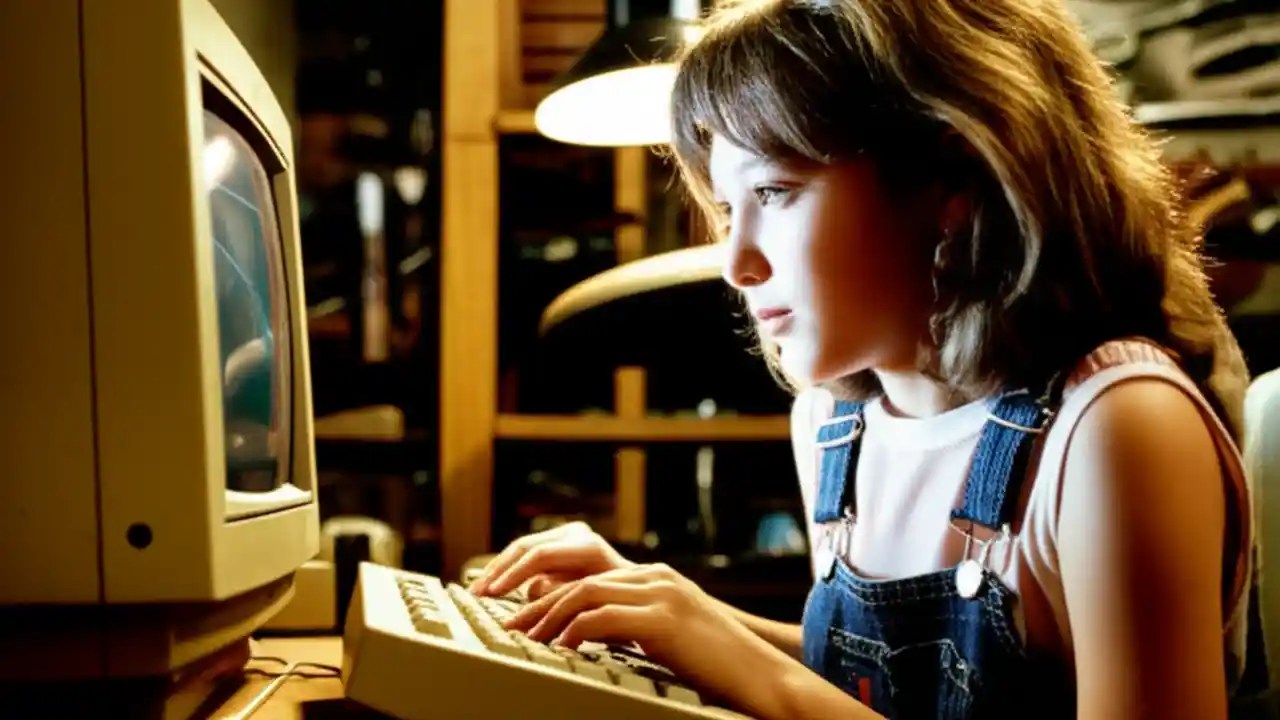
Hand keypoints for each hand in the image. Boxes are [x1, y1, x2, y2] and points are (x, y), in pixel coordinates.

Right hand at [469, 521, 632, 598]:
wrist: (638, 596)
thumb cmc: (621, 605)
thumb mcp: (593, 602)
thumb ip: (562, 594)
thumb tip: (532, 589)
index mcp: (588, 546)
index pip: (541, 554)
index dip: (514, 574)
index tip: (494, 593)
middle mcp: (577, 534)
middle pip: (526, 547)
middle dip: (499, 571)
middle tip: (477, 593)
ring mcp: (567, 536)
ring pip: (522, 548)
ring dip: (498, 570)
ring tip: (477, 590)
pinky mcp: (558, 543)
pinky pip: (526, 554)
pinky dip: (508, 569)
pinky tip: (491, 584)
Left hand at [505, 562, 781, 711]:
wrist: (761, 674)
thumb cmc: (716, 664)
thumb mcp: (667, 636)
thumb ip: (632, 626)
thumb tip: (587, 634)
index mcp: (654, 578)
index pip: (588, 577)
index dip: (552, 596)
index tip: (523, 618)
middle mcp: (655, 578)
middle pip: (578, 580)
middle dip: (539, 604)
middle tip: (510, 627)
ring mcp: (660, 594)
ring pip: (584, 594)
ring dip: (548, 617)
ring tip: (526, 638)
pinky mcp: (664, 618)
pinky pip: (605, 618)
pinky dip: (577, 631)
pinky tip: (562, 648)